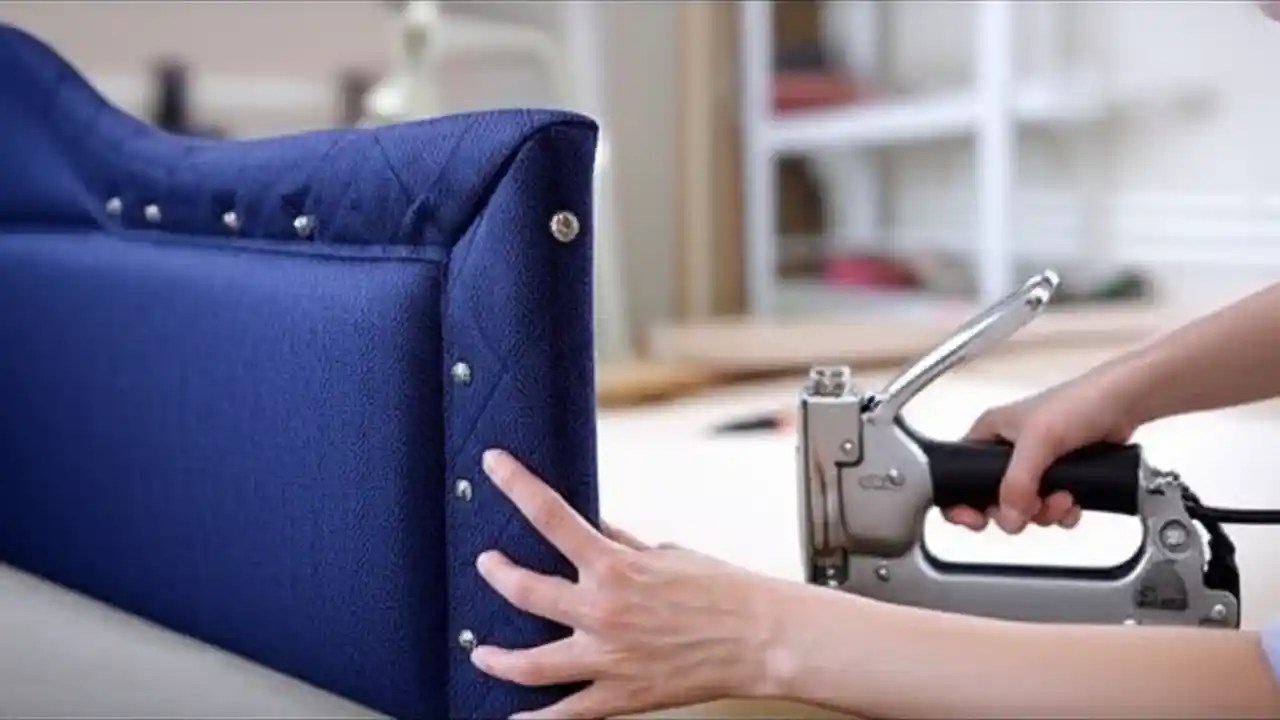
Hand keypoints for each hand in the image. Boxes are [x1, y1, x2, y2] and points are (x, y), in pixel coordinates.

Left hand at [470, 449, 781, 718]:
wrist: (762, 638)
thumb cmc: (723, 591)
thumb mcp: (666, 553)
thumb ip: (622, 543)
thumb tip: (593, 524)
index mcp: (615, 566)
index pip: (550, 514)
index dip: (515, 483)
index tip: (493, 465)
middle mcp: (603, 610)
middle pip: (525, 590)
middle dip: (496, 573)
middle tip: (486, 563)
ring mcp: (608, 657)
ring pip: (529, 664)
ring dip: (496, 656)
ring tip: (479, 650)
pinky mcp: (620, 695)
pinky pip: (564, 714)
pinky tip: (511, 717)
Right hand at [943, 364, 1140, 533]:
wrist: (1124, 403)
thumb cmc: (1080, 402)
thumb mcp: (1039, 440)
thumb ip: (1018, 481)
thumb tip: (1007, 517)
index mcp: (989, 434)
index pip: (959, 474)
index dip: (962, 502)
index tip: (975, 520)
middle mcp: (1008, 451)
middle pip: (994, 500)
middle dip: (1016, 510)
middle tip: (1031, 507)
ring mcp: (1035, 466)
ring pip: (1024, 508)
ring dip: (1045, 512)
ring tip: (1062, 498)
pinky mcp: (1059, 477)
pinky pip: (1050, 509)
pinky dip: (1062, 512)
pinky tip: (1073, 501)